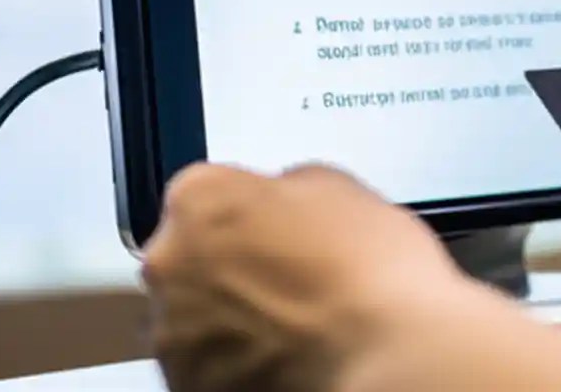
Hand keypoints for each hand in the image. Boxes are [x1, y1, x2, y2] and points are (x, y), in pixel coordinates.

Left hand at [142, 163, 466, 391]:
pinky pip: (209, 362)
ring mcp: (175, 332)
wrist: (389, 354)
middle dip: (234, 262)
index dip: (251, 210)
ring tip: (299, 319)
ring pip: (197, 312)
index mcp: (200, 199)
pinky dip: (239, 357)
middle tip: (292, 272)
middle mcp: (171, 264)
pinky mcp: (189, 384)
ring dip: (235, 313)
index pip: (208, 192)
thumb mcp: (341, 188)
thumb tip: (288, 199)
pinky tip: (290, 350)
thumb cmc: (370, 279)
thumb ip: (291, 187)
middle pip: (193, 253)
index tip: (276, 225)